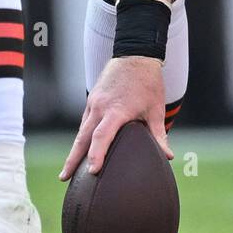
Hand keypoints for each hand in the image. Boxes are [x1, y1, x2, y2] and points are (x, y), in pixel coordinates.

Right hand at [60, 56, 170, 179]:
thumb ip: (159, 134)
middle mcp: (101, 107)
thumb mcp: (156, 109)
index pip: (102, 136)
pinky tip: (80, 149)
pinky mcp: (92, 99)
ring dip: (75, 149)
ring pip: (81, 130)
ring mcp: (94, 102)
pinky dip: (82, 136)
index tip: (92, 171)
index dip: (96, 154)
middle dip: (72, 159)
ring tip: (69, 170)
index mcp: (117, 110)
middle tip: (64, 178)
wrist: (136, 55)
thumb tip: (169, 156)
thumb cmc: (148, 83)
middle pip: (83, 137)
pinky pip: (84, 121)